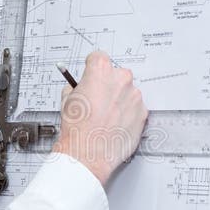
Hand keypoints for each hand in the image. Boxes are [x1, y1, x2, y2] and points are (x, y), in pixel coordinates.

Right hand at [52, 50, 147, 185]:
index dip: (92, 67)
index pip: (99, 57)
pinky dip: (127, 114)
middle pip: (116, 74)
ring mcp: (135, 96)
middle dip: (107, 85)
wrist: (89, 152)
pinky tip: (114, 124)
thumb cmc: (78, 129)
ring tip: (105, 116)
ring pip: (127, 92)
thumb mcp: (67, 100)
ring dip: (118, 100)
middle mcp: (121, 79)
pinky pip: (135, 108)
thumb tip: (78, 88)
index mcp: (101, 71)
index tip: (91, 73)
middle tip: (97, 100)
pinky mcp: (143, 113)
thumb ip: (76, 87)